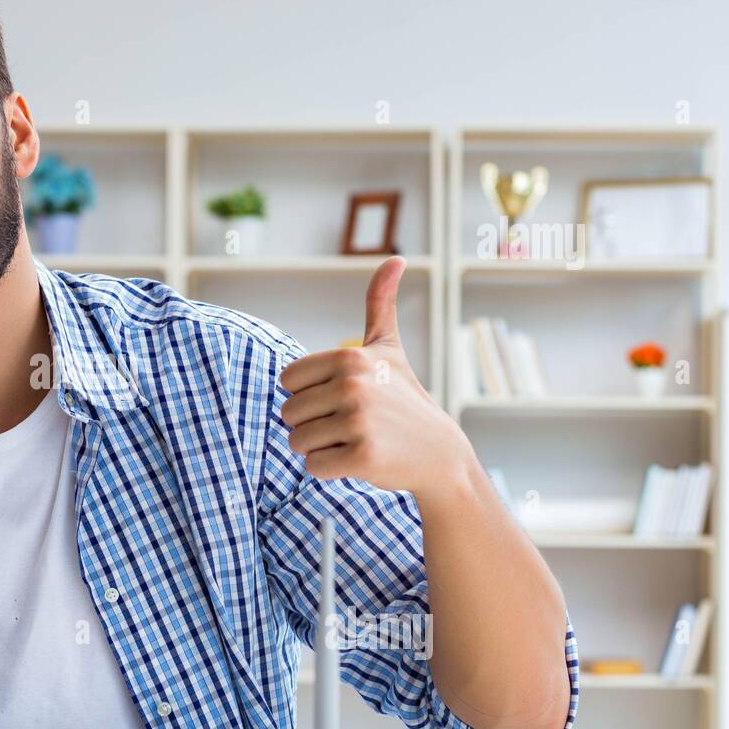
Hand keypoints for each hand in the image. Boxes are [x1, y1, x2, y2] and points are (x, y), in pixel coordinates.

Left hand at [277, 256, 472, 496]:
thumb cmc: (404, 399)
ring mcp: (358, 421)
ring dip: (320, 448)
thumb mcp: (389, 348)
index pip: (287, 382)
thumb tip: (395, 258)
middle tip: (351, 424)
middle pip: (289, 413)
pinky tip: (360, 460)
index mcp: (349, 357)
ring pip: (297, 442)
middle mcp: (353, 385)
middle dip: (312, 425)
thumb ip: (380, 304)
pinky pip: (313, 467)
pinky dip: (330, 470)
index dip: (308, 395)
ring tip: (355, 440)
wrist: (440, 453)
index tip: (340, 398)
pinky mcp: (362, 456)